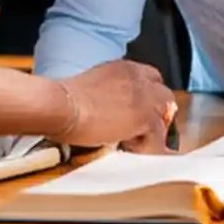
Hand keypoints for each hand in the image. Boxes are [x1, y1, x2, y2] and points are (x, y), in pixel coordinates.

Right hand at [53, 61, 176, 152]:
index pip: (150, 79)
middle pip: (164, 96)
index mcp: (124, 69)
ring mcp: (145, 98)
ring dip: (153, 131)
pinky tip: (136, 154)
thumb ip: (106, 94)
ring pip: (164, 118)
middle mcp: (139, 79)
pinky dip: (150, 149)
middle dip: (157, 113)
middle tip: (143, 130)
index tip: (141, 110)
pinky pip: (158, 139)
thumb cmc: (61, 99)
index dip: (148, 97)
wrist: (59, 105)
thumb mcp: (89, 87)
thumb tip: (106, 111)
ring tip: (137, 145)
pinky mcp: (145, 118)